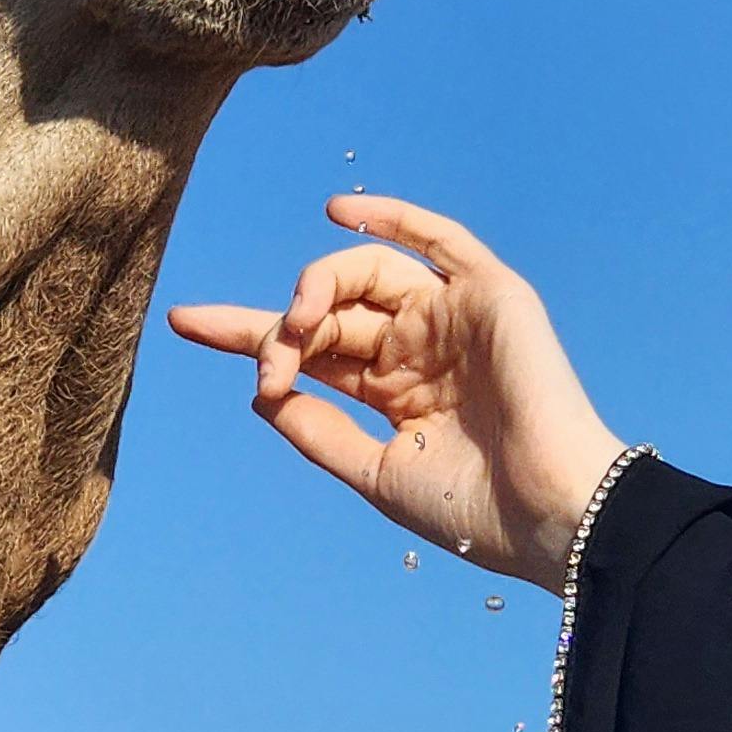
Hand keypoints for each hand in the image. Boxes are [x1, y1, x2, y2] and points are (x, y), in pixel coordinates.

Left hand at [167, 196, 624, 592]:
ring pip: (365, 276)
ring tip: (296, 325)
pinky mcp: (488, 296)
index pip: (310, 353)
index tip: (183, 322)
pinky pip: (437, 240)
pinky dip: (390, 219)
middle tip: (265, 365)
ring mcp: (452, 319)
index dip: (248, 336)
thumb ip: (318, 428)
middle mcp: (419, 351)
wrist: (548, 516)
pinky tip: (338, 215)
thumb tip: (261, 390)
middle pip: (327, 314)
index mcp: (394, 396)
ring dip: (317, 290)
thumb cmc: (472, 512)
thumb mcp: (373, 473)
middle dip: (280, 331)